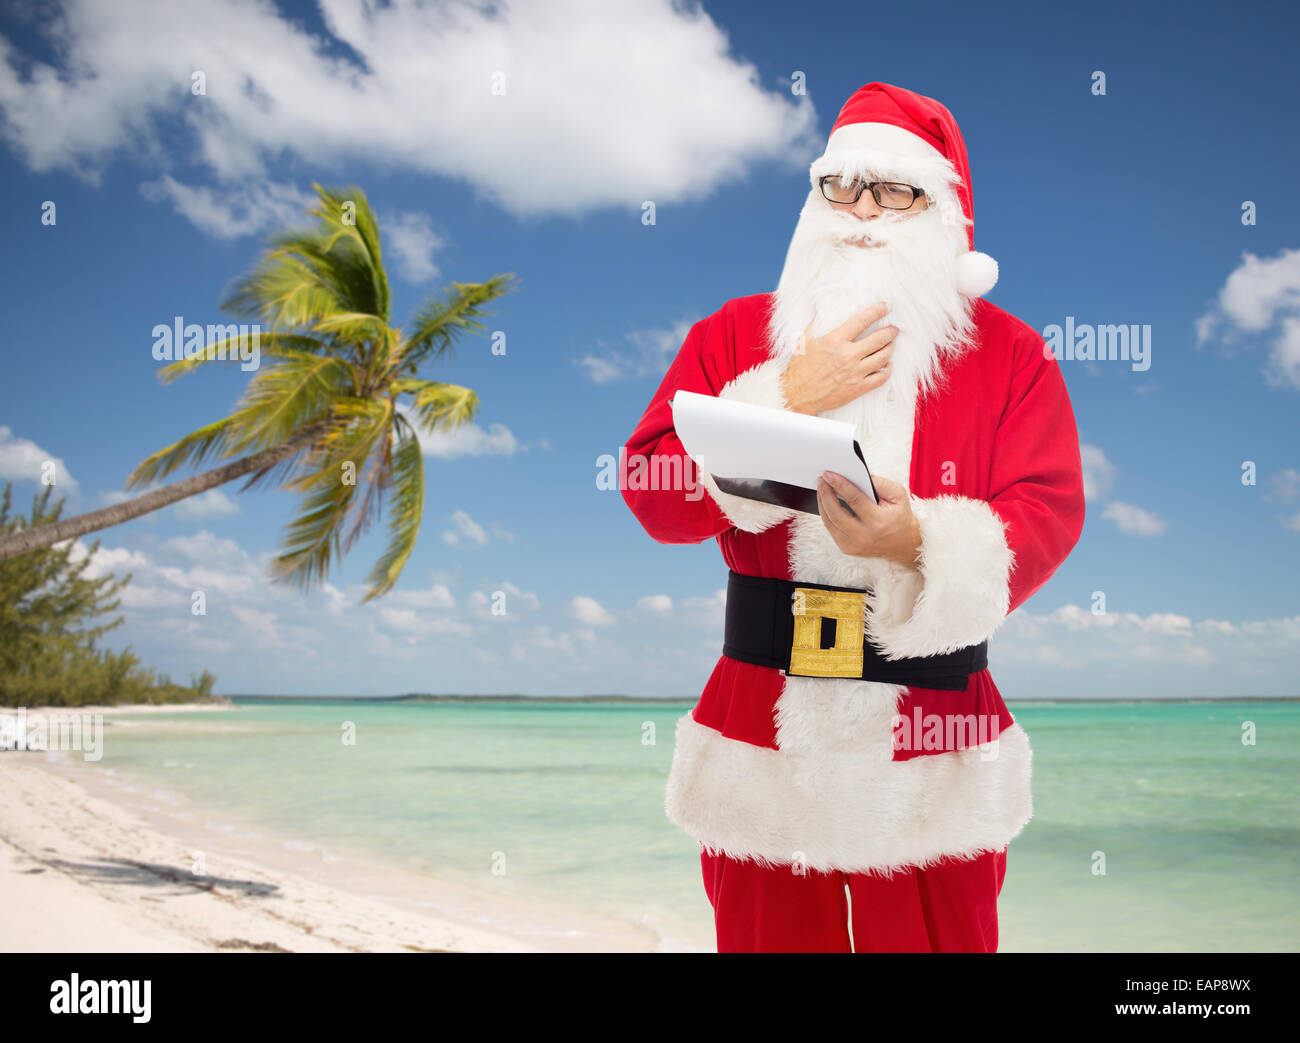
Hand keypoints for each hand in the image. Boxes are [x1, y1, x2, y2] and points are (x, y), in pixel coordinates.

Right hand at [779, 303, 897, 414]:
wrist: (797, 395)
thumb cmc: (799, 368)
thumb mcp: (803, 340)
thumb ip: (816, 324)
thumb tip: (824, 309)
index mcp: (835, 341)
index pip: (862, 320)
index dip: (877, 311)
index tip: (885, 307)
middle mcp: (848, 356)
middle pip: (879, 338)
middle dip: (890, 331)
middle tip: (893, 328)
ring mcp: (855, 373)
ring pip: (883, 357)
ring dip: (890, 348)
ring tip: (890, 344)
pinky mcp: (858, 388)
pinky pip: (881, 377)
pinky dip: (887, 370)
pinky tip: (886, 365)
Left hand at [816, 472, 920, 569]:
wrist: (904, 544)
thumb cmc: (899, 516)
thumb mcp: (898, 495)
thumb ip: (879, 483)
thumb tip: (857, 475)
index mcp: (878, 522)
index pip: (854, 500)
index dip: (839, 485)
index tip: (828, 474)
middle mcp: (864, 536)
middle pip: (836, 513)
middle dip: (826, 494)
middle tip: (821, 480)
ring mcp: (854, 545)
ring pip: (829, 522)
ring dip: (822, 503)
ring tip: (821, 489)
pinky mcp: (848, 549)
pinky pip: (831, 530)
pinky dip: (826, 515)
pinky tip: (826, 503)